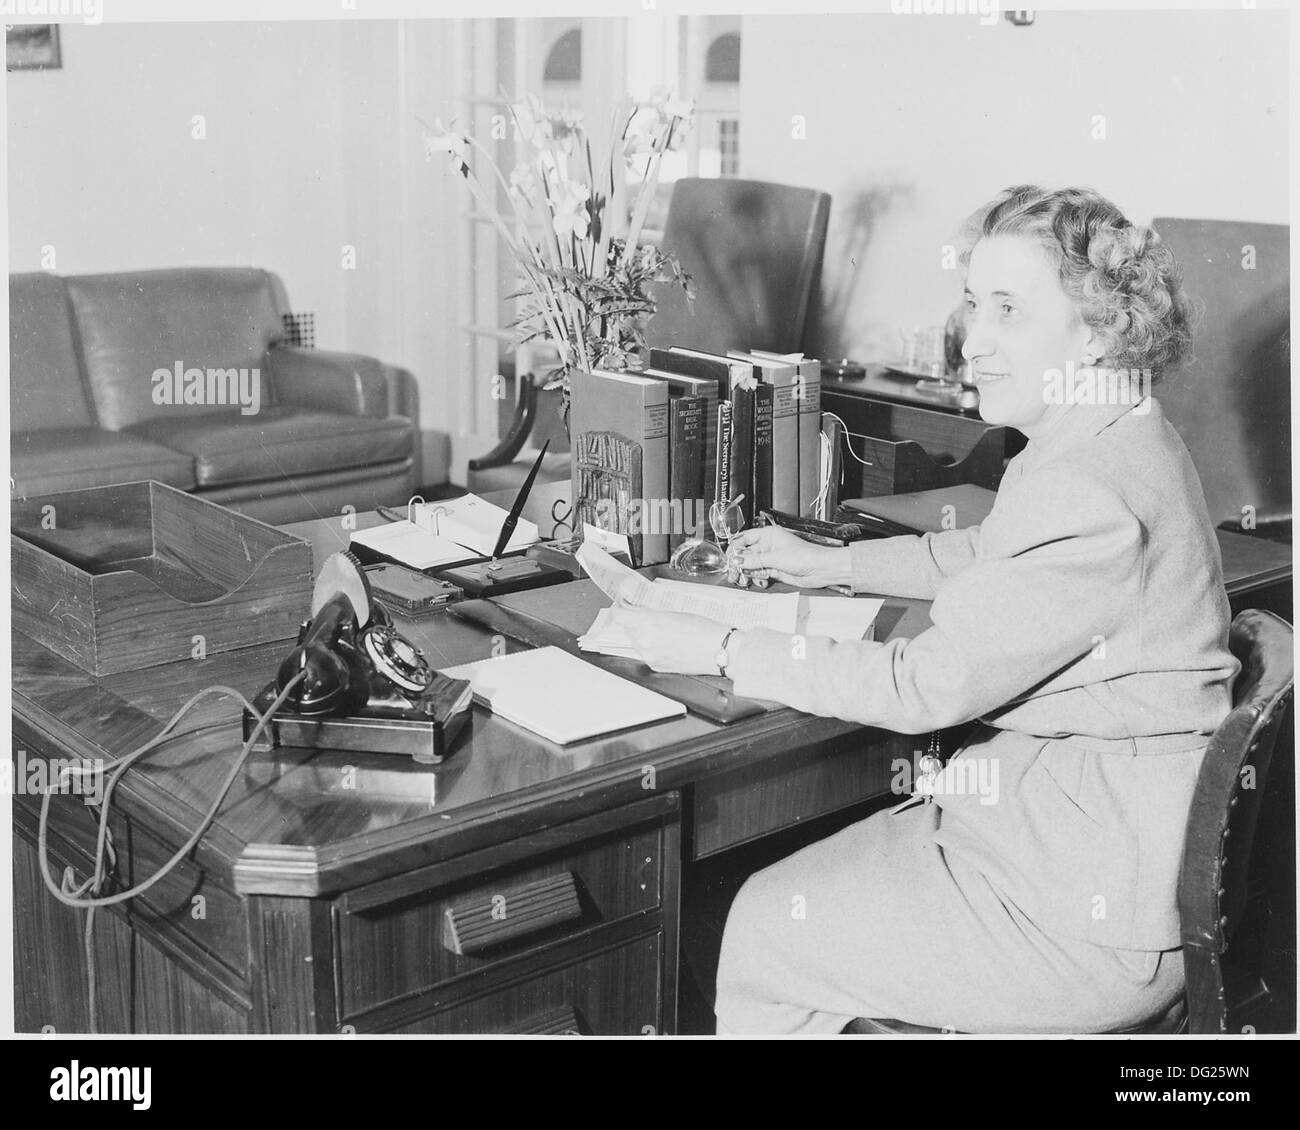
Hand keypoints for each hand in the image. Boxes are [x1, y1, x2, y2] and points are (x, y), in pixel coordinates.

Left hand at [605, 607, 729, 674]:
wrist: (718, 650)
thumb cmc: (703, 629)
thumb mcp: (674, 612)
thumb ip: (651, 613)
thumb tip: (638, 611)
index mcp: (647, 623)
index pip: (619, 615)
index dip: (619, 608)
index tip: (622, 605)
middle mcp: (644, 641)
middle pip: (627, 628)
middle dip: (633, 621)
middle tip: (644, 614)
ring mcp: (649, 656)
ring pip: (635, 642)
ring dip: (642, 634)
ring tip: (661, 630)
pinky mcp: (656, 666)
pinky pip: (645, 654)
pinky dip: (651, 647)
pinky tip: (666, 642)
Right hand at [725, 526, 850, 589]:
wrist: (820, 569)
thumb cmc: (804, 556)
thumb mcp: (775, 557)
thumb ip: (754, 560)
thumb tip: (737, 561)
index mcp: (768, 535)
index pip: (744, 538)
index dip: (734, 548)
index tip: (728, 559)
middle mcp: (768, 545)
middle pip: (745, 554)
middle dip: (739, 565)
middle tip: (734, 574)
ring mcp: (771, 558)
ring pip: (751, 566)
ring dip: (747, 574)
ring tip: (745, 580)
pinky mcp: (775, 570)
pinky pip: (759, 574)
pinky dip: (757, 579)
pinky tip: (761, 582)